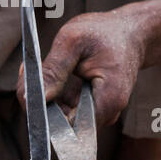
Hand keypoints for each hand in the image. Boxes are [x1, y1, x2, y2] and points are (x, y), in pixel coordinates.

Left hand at [17, 7, 147, 126]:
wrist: (130, 33)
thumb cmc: (104, 33)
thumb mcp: (73, 41)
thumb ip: (53, 70)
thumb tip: (31, 98)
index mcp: (108, 100)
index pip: (67, 126)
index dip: (43, 113)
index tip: (30, 88)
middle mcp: (107, 114)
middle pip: (62, 124)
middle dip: (42, 101)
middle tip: (30, 69)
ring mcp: (101, 113)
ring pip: (62, 117)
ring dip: (48, 95)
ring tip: (46, 65)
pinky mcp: (93, 109)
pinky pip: (67, 109)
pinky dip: (56, 93)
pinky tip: (56, 71)